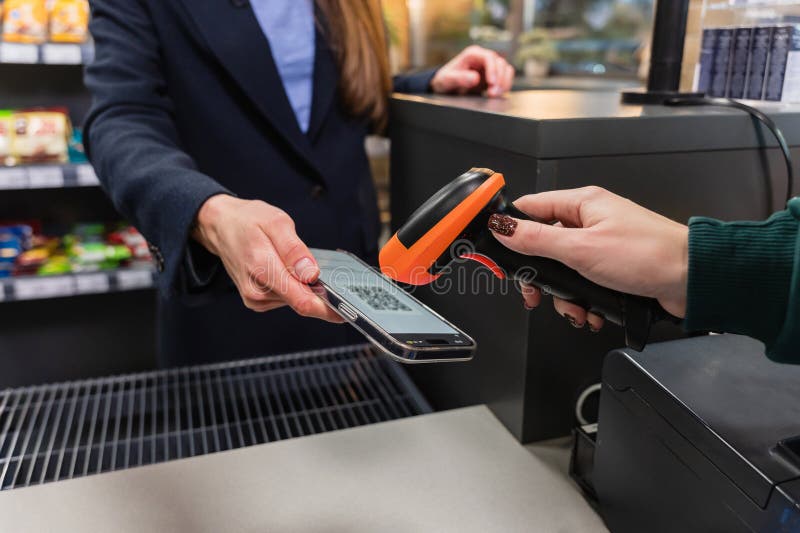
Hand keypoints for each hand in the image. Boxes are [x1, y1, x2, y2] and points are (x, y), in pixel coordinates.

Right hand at [193, 194, 342, 321]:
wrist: (220, 226)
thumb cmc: (247, 221)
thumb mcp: (276, 222)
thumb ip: (295, 250)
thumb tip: (312, 274)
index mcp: (262, 269)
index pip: (303, 301)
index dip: (329, 308)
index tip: (348, 309)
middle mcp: (257, 291)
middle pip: (302, 303)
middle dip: (319, 291)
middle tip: (321, 267)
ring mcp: (256, 299)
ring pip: (295, 301)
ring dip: (304, 287)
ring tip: (296, 262)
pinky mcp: (257, 301)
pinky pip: (286, 298)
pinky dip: (294, 287)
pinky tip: (288, 270)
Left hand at [430, 45, 513, 97]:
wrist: (445, 86)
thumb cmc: (444, 80)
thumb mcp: (446, 80)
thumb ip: (459, 78)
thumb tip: (475, 78)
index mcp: (472, 54)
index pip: (489, 57)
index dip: (493, 69)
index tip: (491, 83)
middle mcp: (483, 58)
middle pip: (500, 63)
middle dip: (499, 79)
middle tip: (492, 94)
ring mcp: (489, 66)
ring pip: (506, 70)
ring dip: (504, 83)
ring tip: (494, 95)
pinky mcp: (493, 75)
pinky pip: (505, 78)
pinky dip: (505, 86)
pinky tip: (497, 95)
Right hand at [489, 186, 688, 330]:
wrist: (694, 280)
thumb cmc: (648, 255)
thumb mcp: (581, 249)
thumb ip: (538, 240)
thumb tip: (503, 228)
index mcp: (582, 204)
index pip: (531, 208)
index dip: (510, 229)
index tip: (499, 253)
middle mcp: (591, 221)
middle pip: (544, 244)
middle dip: (540, 275)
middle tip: (535, 293)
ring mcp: (602, 245)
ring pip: (564, 270)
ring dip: (565, 295)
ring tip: (575, 308)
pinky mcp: (613, 268)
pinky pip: (584, 284)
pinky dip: (584, 301)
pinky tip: (591, 312)